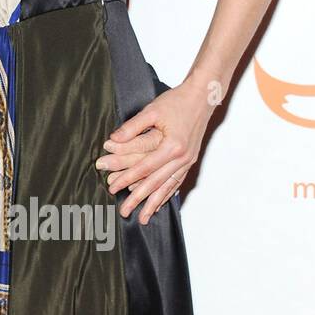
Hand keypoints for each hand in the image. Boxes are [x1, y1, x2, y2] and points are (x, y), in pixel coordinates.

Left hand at [95, 80, 214, 225]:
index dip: (126, 178)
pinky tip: (160, 204)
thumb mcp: (151, 110)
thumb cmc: (177, 101)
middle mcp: (182, 157)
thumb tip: (112, 141)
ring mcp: (188, 160)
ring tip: (143, 217)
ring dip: (154, 203)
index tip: (112, 187)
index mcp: (172, 145)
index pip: (144, 167)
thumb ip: (132, 127)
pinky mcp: (190, 160)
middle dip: (139, 199)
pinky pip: (177, 182)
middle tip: (124, 212)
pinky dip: (167, 194)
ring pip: (168, 187)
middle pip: (156, 182)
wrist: (203, 97)